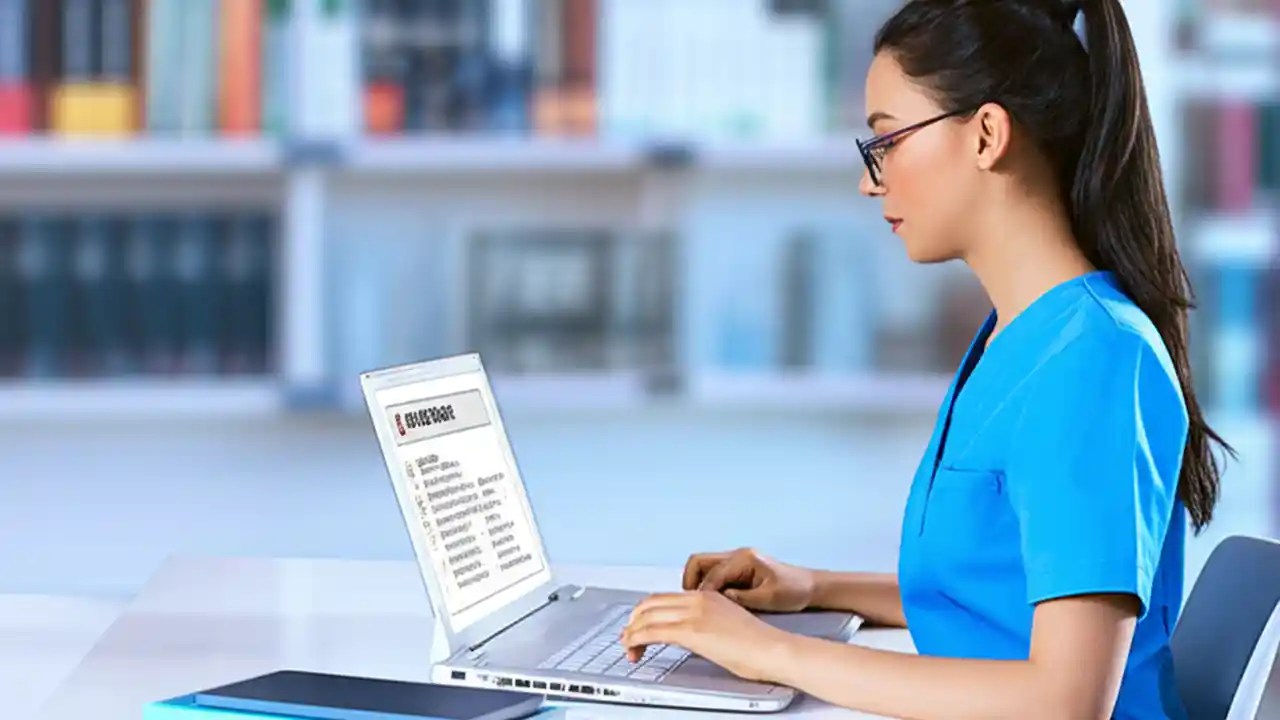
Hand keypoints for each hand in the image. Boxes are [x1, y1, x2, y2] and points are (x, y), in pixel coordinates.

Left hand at [619, 591, 792, 681]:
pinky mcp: (692, 630)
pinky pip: (653, 631)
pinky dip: (636, 639)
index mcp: (706, 595)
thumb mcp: (726, 625)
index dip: (646, 612)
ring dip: (632, 632)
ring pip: (647, 616)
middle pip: (651, 603)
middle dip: (634, 621)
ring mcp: (694, 613)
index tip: (639, 627)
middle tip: (629, 638)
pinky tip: (634, 648)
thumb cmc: (758, 645)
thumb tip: (689, 637)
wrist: (773, 649)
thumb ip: (705, 624)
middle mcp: (697, 599)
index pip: (664, 598)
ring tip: (628, 647)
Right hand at [683, 547, 816, 612]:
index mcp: (744, 559)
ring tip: (699, 606)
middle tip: (691, 605)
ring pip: (703, 567)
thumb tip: (720, 599)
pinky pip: (713, 573)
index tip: (698, 611)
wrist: (809, 586)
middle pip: (699, 562)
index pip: (712, 574)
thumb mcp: (769, 599)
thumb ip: (743, 598)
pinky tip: (712, 603)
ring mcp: (736, 560)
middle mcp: (736, 555)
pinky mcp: (737, 569)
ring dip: (697, 584)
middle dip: (690, 582)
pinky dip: (707, 586)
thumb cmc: (793, 591)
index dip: (703, 593)